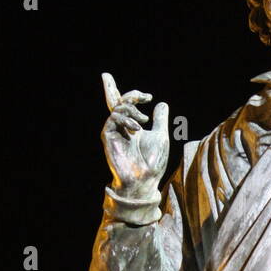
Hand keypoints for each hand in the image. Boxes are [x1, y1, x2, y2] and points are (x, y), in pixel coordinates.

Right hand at [101, 72, 168, 193]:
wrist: (144, 178)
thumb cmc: (153, 161)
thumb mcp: (160, 135)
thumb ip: (159, 119)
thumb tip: (161, 103)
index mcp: (133, 126)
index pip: (127, 106)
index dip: (134, 96)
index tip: (149, 97)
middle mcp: (122, 127)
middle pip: (115, 102)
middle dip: (125, 92)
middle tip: (143, 96)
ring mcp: (115, 131)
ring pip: (117, 108)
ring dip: (132, 109)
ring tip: (144, 120)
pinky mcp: (108, 136)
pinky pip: (113, 119)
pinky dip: (125, 119)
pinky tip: (137, 128)